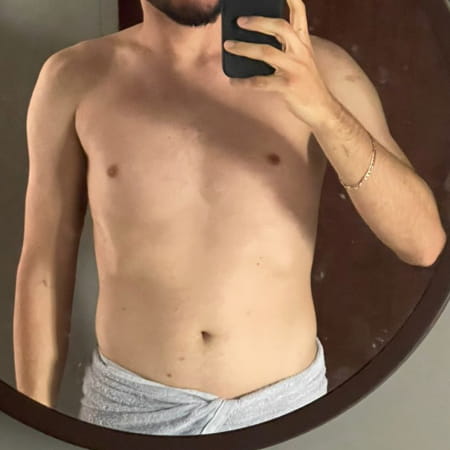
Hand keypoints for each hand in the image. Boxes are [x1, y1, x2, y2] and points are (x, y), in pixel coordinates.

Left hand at [224, 0, 337, 129]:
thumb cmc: (306, 84)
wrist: (321, 109)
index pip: (299, 12)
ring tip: (229, 46)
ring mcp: (295, 69)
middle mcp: (300, 52)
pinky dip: (244, 82)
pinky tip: (233, 82)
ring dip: (244, 48)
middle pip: (280, 27)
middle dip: (258, 21)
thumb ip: (285, 48)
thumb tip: (256, 40)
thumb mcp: (301, 60)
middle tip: (239, 22)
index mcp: (304, 42)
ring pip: (266, 52)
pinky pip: (261, 82)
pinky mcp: (287, 86)